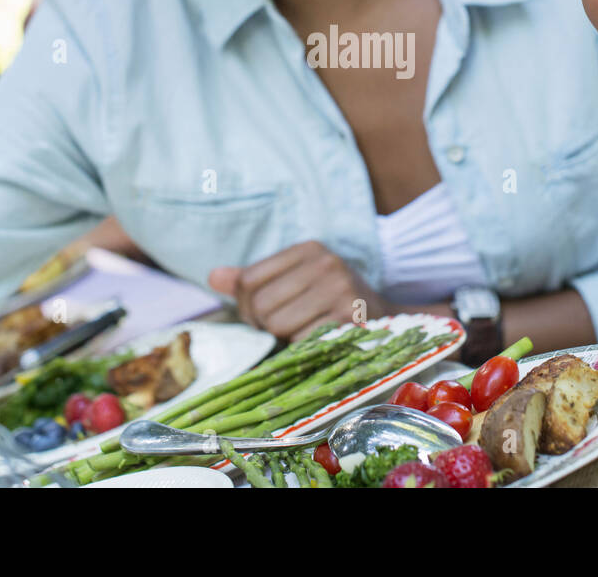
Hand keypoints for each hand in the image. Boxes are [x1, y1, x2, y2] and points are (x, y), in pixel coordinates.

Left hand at [209, 241, 391, 340]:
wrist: (384, 319)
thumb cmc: (330, 300)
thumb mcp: (295, 280)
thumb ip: (252, 280)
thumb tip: (213, 277)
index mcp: (309, 249)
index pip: (249, 279)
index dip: (245, 304)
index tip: (259, 314)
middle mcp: (327, 263)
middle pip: (260, 304)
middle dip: (261, 325)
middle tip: (277, 329)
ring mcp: (341, 290)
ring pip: (278, 325)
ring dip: (281, 338)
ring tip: (296, 333)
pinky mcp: (350, 319)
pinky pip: (301, 341)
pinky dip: (301, 347)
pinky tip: (313, 341)